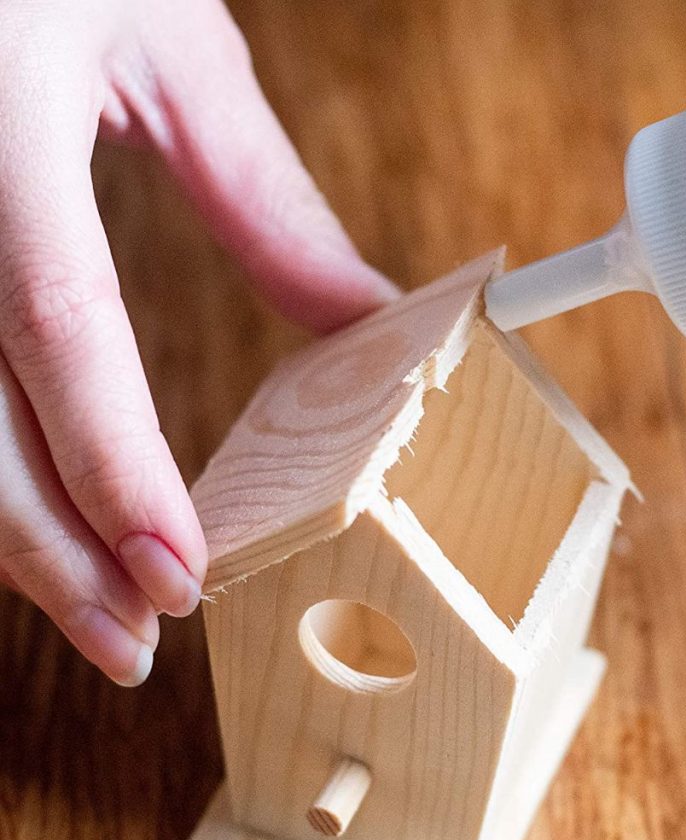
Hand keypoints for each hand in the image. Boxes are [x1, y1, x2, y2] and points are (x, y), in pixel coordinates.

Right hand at [0, 0, 396, 685]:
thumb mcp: (170, 47)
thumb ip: (262, 197)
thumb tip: (363, 320)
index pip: (54, 325)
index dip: (110, 464)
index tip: (176, 576)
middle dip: (48, 552)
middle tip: (131, 646)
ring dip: (12, 533)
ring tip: (97, 611)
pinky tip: (39, 518)